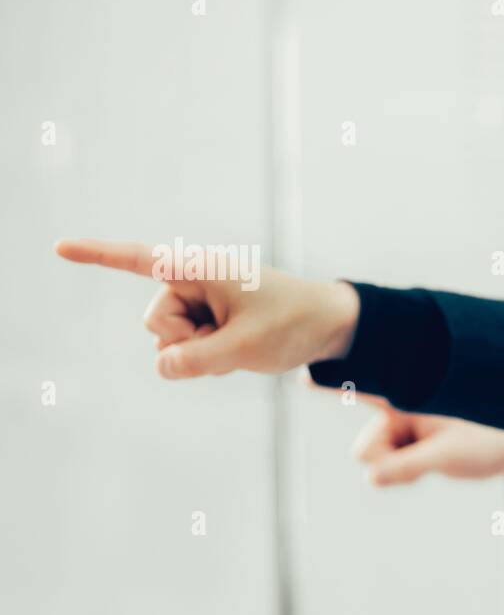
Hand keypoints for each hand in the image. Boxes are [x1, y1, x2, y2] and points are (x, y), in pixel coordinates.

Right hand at [55, 239, 358, 378]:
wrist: (331, 324)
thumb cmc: (292, 324)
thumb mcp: (243, 349)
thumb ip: (194, 361)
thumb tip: (159, 366)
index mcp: (202, 269)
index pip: (140, 261)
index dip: (97, 256)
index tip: (59, 247)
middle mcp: (194, 280)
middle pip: (156, 323)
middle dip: (186, 341)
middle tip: (234, 337)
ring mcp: (201, 302)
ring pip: (170, 342)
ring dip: (202, 353)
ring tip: (242, 342)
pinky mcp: (208, 321)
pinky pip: (188, 350)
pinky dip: (210, 357)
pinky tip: (239, 348)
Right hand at [339, 389, 503, 498]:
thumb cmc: (486, 441)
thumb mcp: (449, 454)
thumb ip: (409, 465)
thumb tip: (369, 478)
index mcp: (411, 392)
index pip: (365, 383)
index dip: (333, 377)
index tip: (301, 369)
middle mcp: (399, 405)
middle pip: (366, 446)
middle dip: (387, 459)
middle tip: (422, 458)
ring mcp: (399, 426)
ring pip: (372, 459)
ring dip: (398, 467)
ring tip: (434, 456)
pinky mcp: (402, 444)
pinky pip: (385, 468)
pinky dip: (402, 472)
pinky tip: (425, 465)